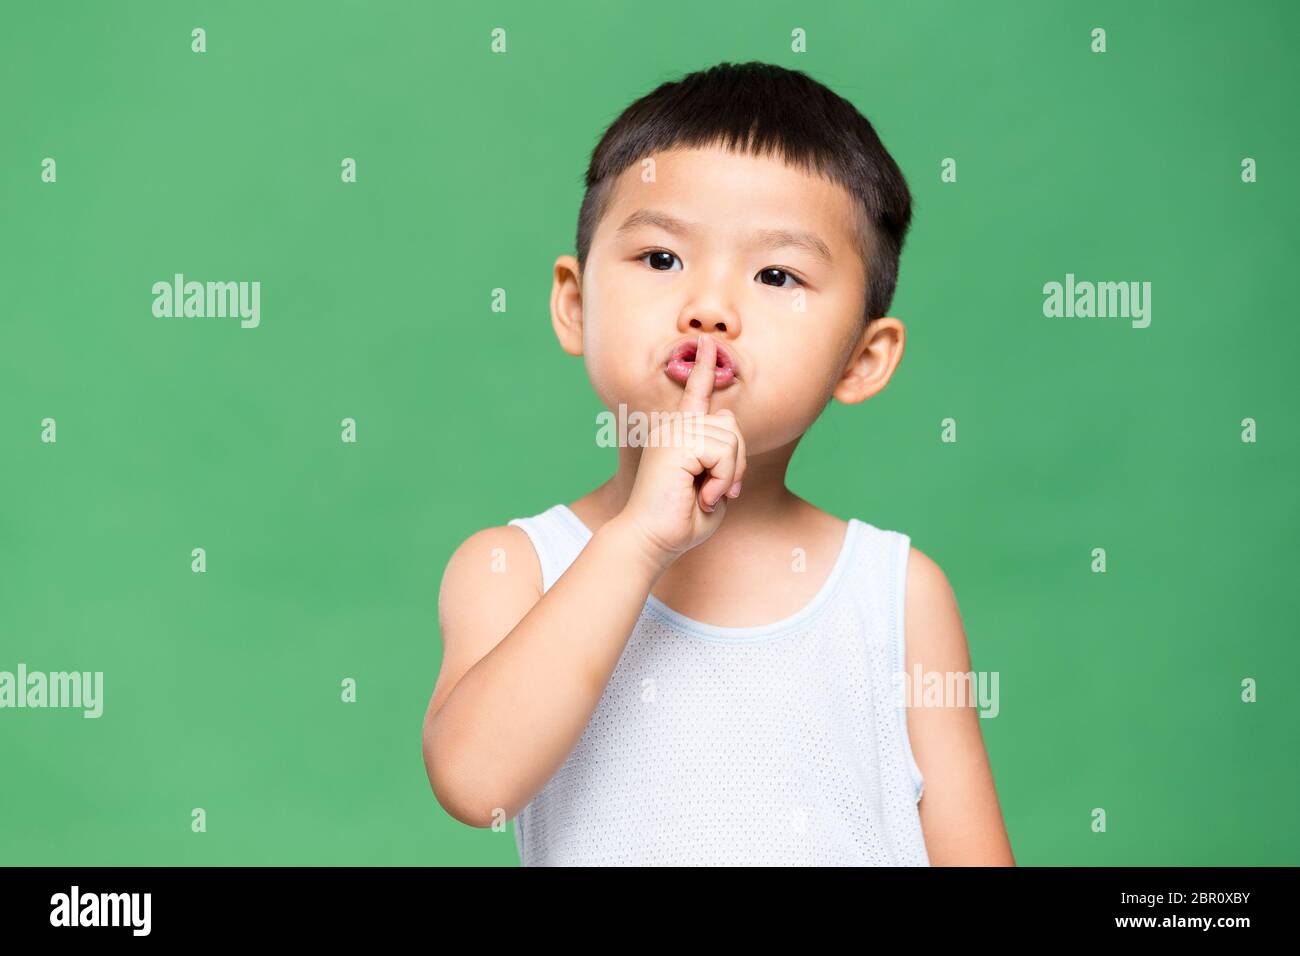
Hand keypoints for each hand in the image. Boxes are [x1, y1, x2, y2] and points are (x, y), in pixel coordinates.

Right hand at [616, 334, 747, 565]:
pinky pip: (724, 452)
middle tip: (720, 492)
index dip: (704, 366)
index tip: (707, 341)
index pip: (695, 394)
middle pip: (732, 425)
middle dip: (737, 463)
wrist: (651, 540)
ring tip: (706, 495)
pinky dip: (723, 479)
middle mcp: (673, 426)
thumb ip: (724, 454)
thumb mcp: (713, 484)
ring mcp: (673, 431)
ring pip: (731, 439)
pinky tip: (703, 495)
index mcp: (678, 434)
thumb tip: (729, 415)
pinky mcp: (677, 442)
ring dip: (729, 475)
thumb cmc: (680, 520)